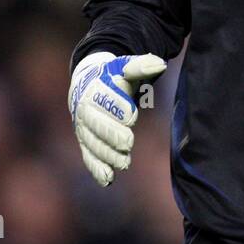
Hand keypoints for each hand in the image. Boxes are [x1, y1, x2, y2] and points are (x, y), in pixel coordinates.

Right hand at [68, 50, 166, 185]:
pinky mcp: (85, 142)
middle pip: (96, 123)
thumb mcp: (126, 68)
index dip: (118, 108)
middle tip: (128, 144)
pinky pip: (88, 156)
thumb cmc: (114, 77)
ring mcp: (84, 127)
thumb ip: (142, 66)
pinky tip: (107, 179)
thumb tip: (159, 64)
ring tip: (124, 163)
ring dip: (106, 154)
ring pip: (92, 142)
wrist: (88, 85)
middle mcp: (86, 109)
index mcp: (96, 88)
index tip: (131, 116)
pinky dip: (96, 168)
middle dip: (111, 134)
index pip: (105, 99)